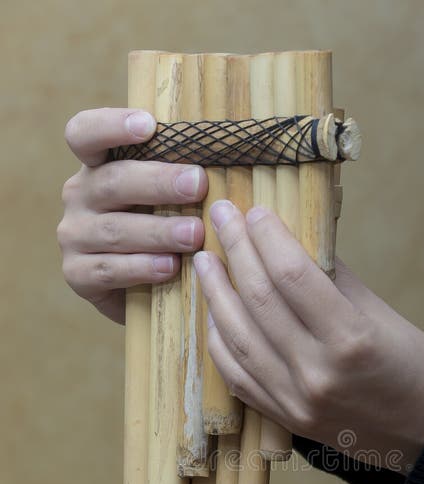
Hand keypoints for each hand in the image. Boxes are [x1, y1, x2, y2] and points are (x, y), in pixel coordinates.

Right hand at [58, 107, 206, 322]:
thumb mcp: (165, 200)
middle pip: (112, 181)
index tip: (148, 125)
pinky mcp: (77, 274)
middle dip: (158, 182)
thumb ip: (178, 178)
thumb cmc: (160, 234)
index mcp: (96, 166)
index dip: (111, 125)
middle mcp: (79, 196)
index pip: (85, 133)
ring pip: (114, 230)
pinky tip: (170, 267)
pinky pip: (109, 270)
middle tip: (198, 185)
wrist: (141, 295)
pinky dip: (142, 268)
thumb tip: (227, 158)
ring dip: (158, 231)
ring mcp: (73, 236)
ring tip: (194, 234)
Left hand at [194, 201, 423, 468]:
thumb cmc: (420, 368)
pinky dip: (221, 343)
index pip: (291, 275)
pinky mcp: (287, 420)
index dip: (267, 237)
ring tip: (206, 262)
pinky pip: (239, 378)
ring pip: (238, 340)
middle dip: (236, 252)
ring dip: (216, 296)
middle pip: (259, 301)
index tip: (254, 210)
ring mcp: (296, 402)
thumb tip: (292, 240)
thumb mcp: (384, 315)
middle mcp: (317, 373)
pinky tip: (214, 315)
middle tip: (222, 217)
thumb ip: (334, 279)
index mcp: (351, 340)